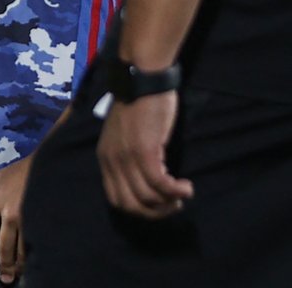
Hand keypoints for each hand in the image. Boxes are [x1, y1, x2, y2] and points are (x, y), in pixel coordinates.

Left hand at [0, 156, 31, 283]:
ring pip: (21, 250)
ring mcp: (27, 221)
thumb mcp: (0, 175)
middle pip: (4, 246)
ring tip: (18, 272)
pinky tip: (36, 261)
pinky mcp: (43, 224)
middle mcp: (8, 215)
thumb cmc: (24, 170)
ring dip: (19, 264)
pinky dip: (35, 255)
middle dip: (4, 262)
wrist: (50, 165)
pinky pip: (37, 245)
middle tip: (4, 274)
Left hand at [96, 91, 193, 218]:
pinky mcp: (145, 150)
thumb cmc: (138, 103)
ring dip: (169, 203)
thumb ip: (128, 157)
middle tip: (173, 205)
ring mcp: (127, 156)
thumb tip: (146, 182)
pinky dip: (175, 191)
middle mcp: (112, 160)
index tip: (157, 205)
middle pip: (130, 205)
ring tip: (182, 195)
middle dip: (154, 213)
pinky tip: (186, 187)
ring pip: (147, 197)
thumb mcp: (125, 135)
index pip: (116, 199)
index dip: (139, 209)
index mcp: (105, 158)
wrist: (143, 79)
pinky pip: (160, 184)